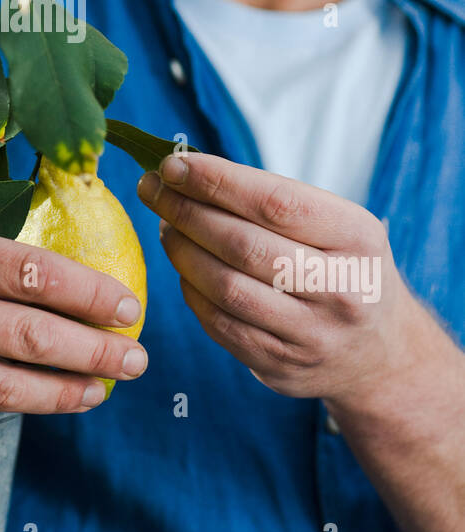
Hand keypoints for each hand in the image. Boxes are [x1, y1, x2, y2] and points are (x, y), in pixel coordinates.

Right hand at [0, 220, 146, 424]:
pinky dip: (14, 407)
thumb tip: (49, 279)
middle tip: (137, 357)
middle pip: (32, 335)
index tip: (128, 303)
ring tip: (103, 389)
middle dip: (97, 350)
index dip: (90, 292)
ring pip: (7, 386)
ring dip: (67, 391)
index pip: (33, 271)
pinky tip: (43, 402)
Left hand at [137, 151, 419, 408]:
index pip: (275, 202)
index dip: (215, 180)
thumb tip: (187, 171)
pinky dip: (191, 289)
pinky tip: (183, 267)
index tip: (173, 164)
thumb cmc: (343, 267)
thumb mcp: (338, 225)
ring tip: (165, 225)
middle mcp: (342, 290)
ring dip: (181, 250)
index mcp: (359, 239)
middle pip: (243, 245)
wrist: (380, 353)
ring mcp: (312, 336)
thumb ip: (273, 200)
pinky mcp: (281, 368)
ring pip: (225, 288)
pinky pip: (219, 325)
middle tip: (151, 188)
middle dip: (185, 211)